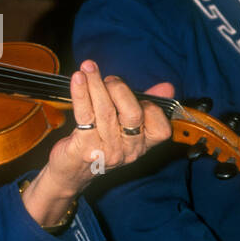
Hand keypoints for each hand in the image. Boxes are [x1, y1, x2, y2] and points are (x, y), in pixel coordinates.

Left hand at [21, 61, 172, 227]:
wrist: (72, 173)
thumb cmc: (101, 143)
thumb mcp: (126, 128)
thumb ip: (147, 107)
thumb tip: (167, 87)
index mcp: (143, 145)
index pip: (161, 128)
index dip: (152, 107)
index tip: (137, 95)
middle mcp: (128, 150)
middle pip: (133, 114)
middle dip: (120, 89)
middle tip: (108, 79)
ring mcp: (106, 150)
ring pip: (106, 110)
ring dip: (96, 84)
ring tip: (89, 67)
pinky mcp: (84, 147)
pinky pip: (84, 114)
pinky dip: (81, 93)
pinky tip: (78, 79)